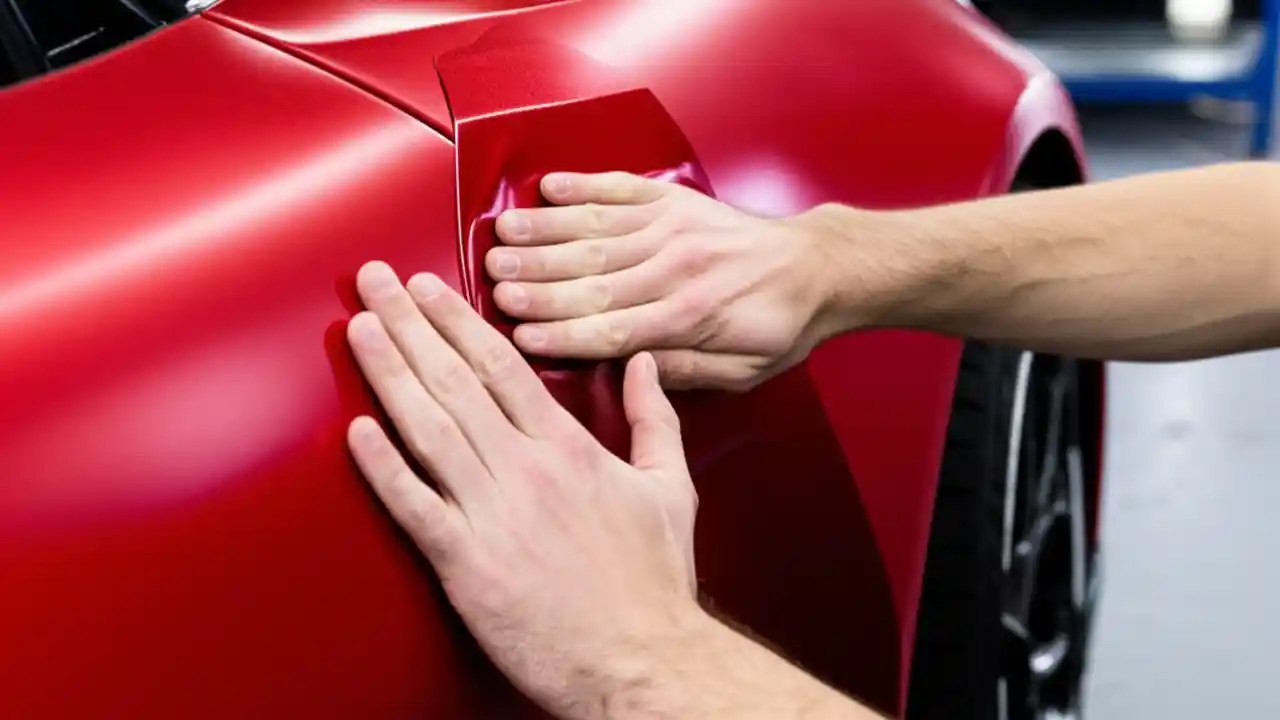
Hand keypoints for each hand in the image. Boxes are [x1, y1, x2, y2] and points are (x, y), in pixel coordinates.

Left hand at [345, 262, 701, 719]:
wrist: (643, 660)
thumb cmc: (655, 581)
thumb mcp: (671, 488)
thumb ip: (654, 419)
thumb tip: (644, 365)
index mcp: (569, 449)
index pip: (502, 366)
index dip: (456, 320)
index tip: (426, 287)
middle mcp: (525, 471)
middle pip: (455, 382)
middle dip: (409, 325)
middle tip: (374, 281)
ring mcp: (492, 516)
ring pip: (428, 430)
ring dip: (388, 375)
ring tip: (359, 330)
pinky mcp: (466, 565)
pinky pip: (414, 507)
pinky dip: (382, 468)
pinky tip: (355, 431)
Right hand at [487, 172, 850, 390]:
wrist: (817, 268)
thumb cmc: (777, 327)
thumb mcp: (741, 372)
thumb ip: (683, 372)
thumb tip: (628, 369)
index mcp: (688, 317)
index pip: (611, 329)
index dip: (562, 332)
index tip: (519, 334)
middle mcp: (674, 268)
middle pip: (593, 278)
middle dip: (538, 282)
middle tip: (493, 283)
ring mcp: (672, 227)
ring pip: (596, 232)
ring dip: (545, 234)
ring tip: (502, 237)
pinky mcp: (673, 201)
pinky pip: (620, 190)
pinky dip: (583, 186)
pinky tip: (547, 188)